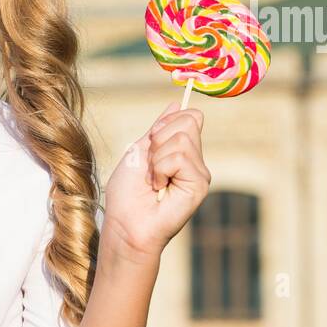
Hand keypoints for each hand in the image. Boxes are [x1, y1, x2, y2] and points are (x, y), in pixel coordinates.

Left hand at [101, 100, 210, 260]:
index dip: (165, 125)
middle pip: (188, 121)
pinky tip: (159, 188)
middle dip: (159, 140)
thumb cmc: (127, 193)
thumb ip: (159, 129)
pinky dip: (161, 169)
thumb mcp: (139, 151)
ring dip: (157, 158)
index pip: (188, 116)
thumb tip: (176, 103)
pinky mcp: (200, 184)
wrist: (125, 223)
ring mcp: (199, 172)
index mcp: (181, 151)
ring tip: (153, 180)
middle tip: (150, 166)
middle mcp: (194, 160)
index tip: (150, 143)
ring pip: (183, 138)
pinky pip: (180, 157)